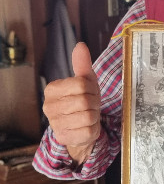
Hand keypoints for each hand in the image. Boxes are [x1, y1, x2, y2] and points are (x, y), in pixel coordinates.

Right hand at [42, 42, 100, 164]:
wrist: (80, 126)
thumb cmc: (82, 100)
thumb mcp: (85, 81)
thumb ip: (82, 64)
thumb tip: (80, 45)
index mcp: (52, 89)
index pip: (81, 84)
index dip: (92, 89)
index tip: (89, 93)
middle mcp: (49, 106)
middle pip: (85, 101)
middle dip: (94, 103)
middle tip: (90, 106)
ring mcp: (55, 123)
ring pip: (88, 116)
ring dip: (94, 116)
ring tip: (88, 116)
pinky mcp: (64, 138)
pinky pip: (88, 131)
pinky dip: (93, 129)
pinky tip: (86, 127)